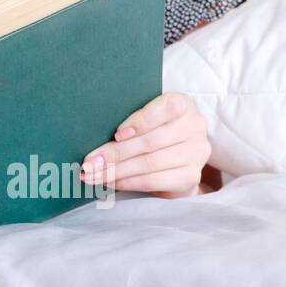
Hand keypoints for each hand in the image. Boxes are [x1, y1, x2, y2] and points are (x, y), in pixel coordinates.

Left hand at [79, 92, 211, 198]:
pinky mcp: (191, 177)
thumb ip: (129, 122)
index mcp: (183, 104)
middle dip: (115, 153)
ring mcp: (196, 153)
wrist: (175, 164)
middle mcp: (195, 127)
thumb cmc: (152, 133)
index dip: (140, 121)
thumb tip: (92, 135)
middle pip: (151, 141)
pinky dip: (128, 182)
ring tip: (93, 174)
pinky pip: (154, 180)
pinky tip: (111, 181)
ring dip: (116, 170)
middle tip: (90, 162)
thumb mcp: (144, 120)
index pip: (165, 108)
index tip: (116, 134)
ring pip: (150, 162)